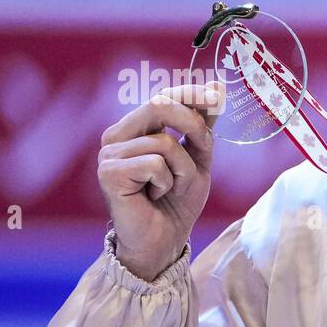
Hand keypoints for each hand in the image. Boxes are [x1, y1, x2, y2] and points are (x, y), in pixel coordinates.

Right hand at [97, 82, 221, 280]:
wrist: (164, 241)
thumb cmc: (177, 201)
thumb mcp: (198, 158)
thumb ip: (203, 125)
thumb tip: (217, 85)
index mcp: (135, 129)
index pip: (163, 96)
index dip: (191, 93)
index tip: (216, 96)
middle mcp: (117, 136)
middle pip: (160, 105)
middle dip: (193, 125)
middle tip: (204, 148)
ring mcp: (109, 154)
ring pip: (165, 143)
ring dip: (183, 170)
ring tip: (171, 188)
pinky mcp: (108, 172)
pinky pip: (154, 164)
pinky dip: (166, 183)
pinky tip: (155, 197)